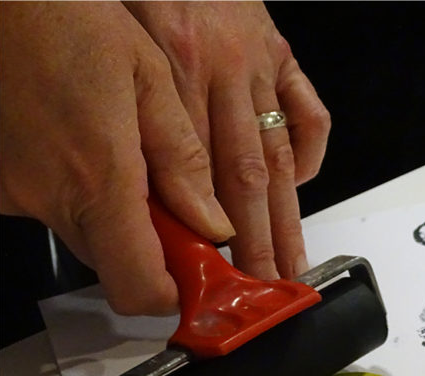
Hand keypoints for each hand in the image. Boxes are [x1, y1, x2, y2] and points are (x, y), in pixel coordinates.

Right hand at [0, 1, 234, 314]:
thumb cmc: (63, 17)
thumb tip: (212, 224)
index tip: (200, 274)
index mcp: (98, 179)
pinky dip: (82, 196)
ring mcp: (13, 196)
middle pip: (119, 267)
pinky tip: (85, 148)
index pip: (140, 288)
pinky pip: (55, 211)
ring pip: (88, 239)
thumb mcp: (149, 79)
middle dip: (155, 248)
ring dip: (117, 218)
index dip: (176, 293)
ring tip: (125, 158)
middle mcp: (48, 199)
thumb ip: (183, 163)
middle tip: (175, 208)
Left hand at [123, 1, 330, 278]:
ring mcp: (262, 64)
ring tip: (291, 262)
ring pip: (279, 155)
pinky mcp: (283, 54)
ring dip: (287, 217)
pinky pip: (310, 112)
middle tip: (263, 286)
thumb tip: (144, 190)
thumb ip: (133, 112)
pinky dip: (310, 154)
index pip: (199, 168)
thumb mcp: (114, 41)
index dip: (210, 229)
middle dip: (257, 241)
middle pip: (247, 175)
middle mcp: (226, 68)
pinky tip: (301, 186)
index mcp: (177, 61)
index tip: (215, 271)